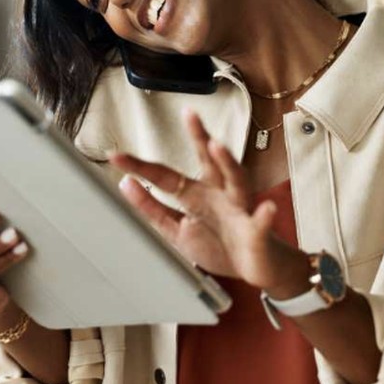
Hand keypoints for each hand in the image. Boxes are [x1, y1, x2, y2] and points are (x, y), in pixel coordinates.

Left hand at [110, 109, 306, 291]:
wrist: (256, 268)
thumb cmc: (219, 245)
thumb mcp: (177, 229)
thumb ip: (152, 208)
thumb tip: (126, 183)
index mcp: (197, 195)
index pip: (166, 176)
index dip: (141, 166)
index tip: (116, 157)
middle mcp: (220, 195)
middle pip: (209, 162)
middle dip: (200, 137)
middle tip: (189, 115)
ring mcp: (240, 210)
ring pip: (237, 181)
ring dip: (228, 162)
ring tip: (217, 147)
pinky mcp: (257, 231)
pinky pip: (262, 223)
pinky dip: (265, 216)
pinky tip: (267, 209)